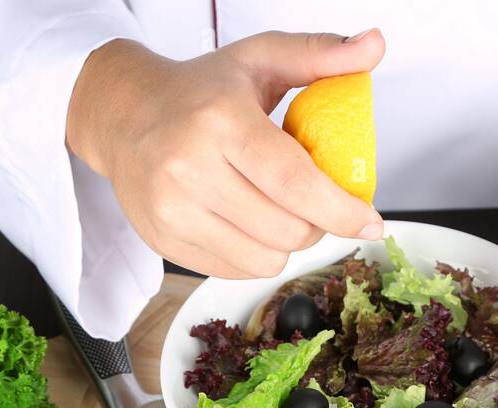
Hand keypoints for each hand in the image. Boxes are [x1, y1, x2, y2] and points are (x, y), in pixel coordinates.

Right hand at [66, 31, 385, 278]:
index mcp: (220, 120)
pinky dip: (255, 255)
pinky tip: (247, 222)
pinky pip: (236, 271)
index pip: (294, 182)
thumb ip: (320, 54)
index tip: (370, 222)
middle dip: (317, 224)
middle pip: (287, 230)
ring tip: (278, 210)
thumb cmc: (200, 90)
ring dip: (287, 243)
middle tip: (315, 202)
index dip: (340, 210)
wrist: (123, 114)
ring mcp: (172, 210)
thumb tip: (374, 46)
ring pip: (265, 260)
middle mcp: (189, 168)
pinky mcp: (164, 241)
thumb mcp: (259, 59)